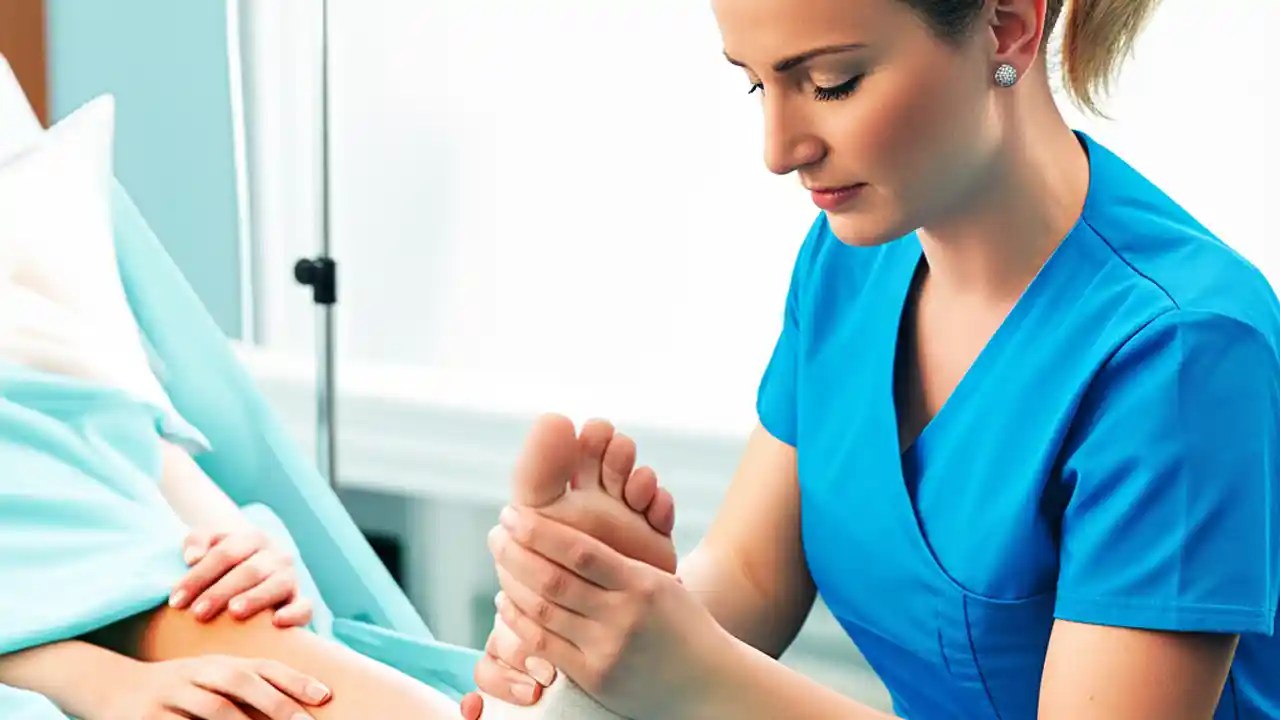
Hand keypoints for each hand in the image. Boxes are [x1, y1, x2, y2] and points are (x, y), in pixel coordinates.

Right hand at [102, 655, 331, 719]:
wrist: (107, 686)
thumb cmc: (174, 689)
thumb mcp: (209, 680)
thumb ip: (246, 687)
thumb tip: (292, 708)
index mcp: (217, 663)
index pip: (263, 667)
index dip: (295, 679)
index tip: (326, 695)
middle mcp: (197, 673)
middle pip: (241, 682)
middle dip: (277, 703)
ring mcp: (170, 695)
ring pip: (213, 709)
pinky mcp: (146, 718)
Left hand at [169, 528, 312, 627]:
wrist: (251, 572)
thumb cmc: (221, 564)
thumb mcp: (209, 544)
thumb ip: (196, 541)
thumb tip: (192, 558)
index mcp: (252, 538)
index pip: (224, 554)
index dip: (199, 576)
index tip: (175, 600)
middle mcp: (276, 555)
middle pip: (249, 570)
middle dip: (221, 591)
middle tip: (197, 613)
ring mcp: (290, 577)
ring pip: (278, 584)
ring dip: (255, 598)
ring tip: (234, 612)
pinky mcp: (299, 600)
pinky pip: (304, 607)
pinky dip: (294, 613)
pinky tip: (276, 622)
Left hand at [488, 505, 729, 719]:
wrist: (708, 683)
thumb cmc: (682, 624)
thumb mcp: (661, 583)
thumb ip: (620, 563)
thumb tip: (567, 537)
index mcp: (642, 584)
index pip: (580, 551)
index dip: (539, 530)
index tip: (514, 513)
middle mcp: (623, 616)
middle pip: (553, 580)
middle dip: (516, 553)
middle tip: (496, 533)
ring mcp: (607, 649)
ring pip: (544, 612)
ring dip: (512, 584)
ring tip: (500, 561)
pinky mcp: (595, 677)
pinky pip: (545, 645)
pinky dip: (519, 621)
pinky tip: (507, 602)